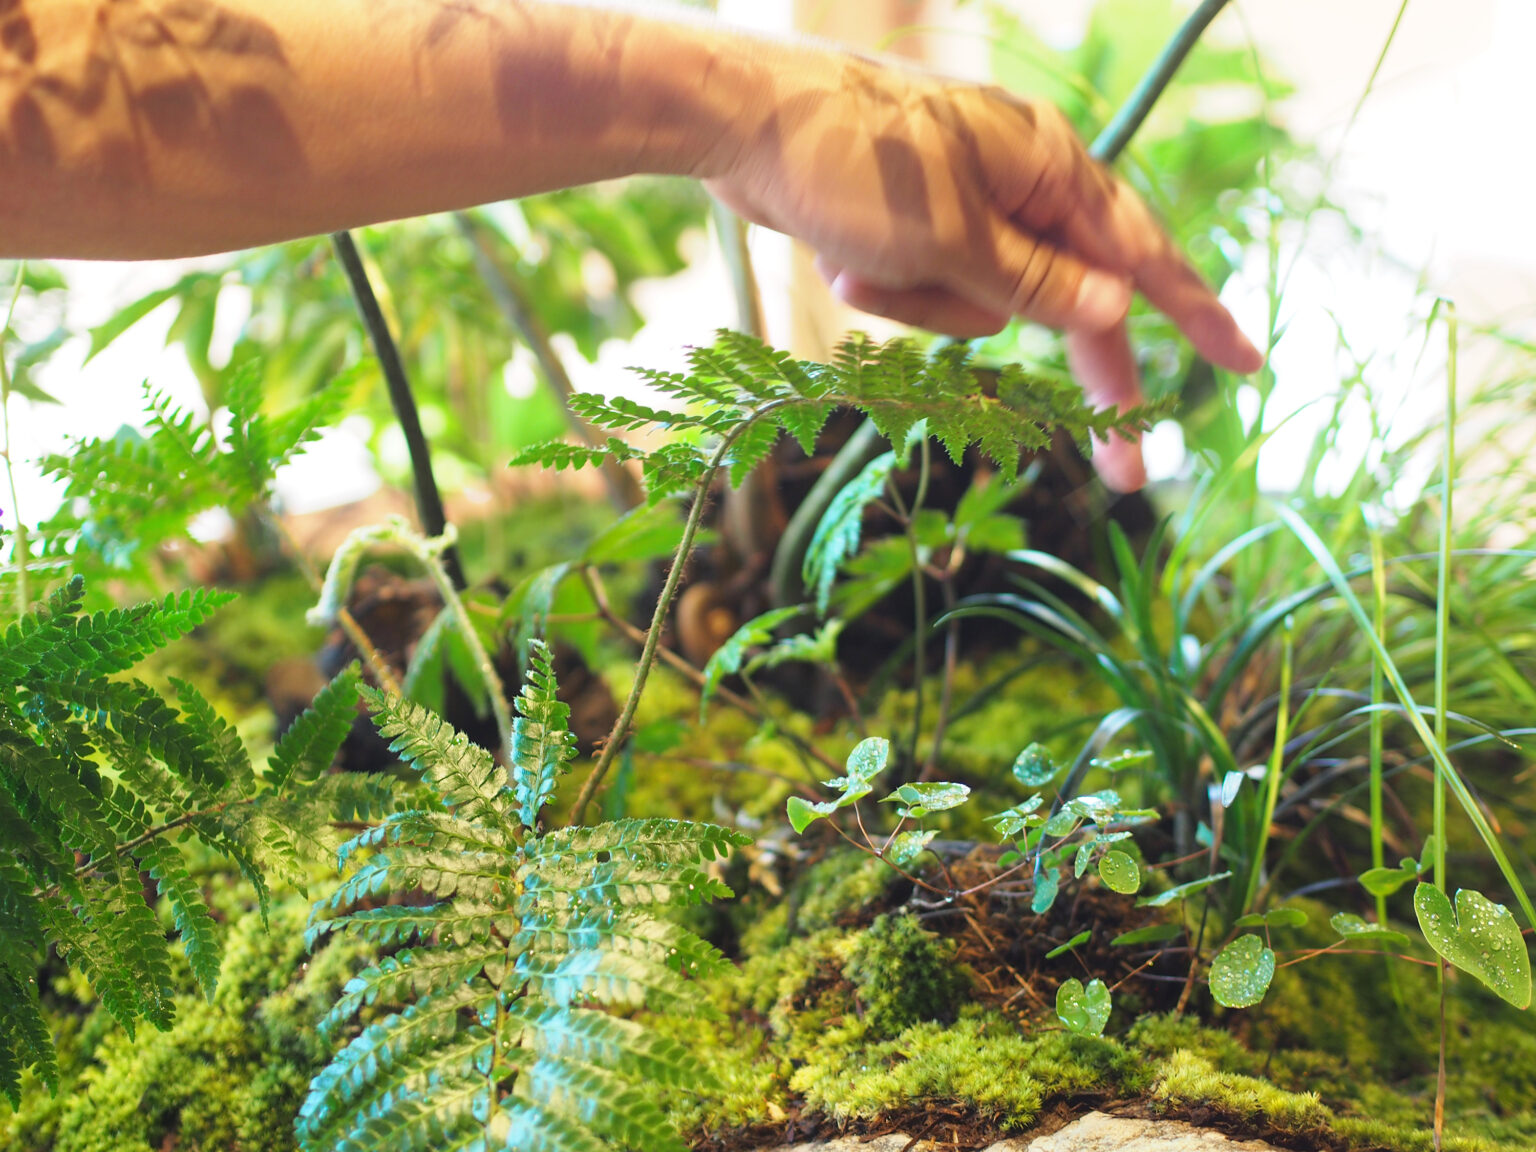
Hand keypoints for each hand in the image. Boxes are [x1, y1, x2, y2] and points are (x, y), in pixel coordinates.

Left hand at [704, 55, 1263, 490]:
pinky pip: (926, 290)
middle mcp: (1018, 185)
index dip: (1197, 317)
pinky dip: (886, 286)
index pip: (1144, 255)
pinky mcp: (912, 228)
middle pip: (1071, 302)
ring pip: (981, 308)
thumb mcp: (953, 238)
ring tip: (868, 257)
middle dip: (1077, 375)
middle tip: (1121, 476)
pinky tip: (841, 253)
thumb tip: (1116, 313)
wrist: (740, 124)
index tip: (1244, 364)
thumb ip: (1037, 285)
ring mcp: (963, 208)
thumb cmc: (853, 162)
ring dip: (923, 303)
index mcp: (1048, 167)